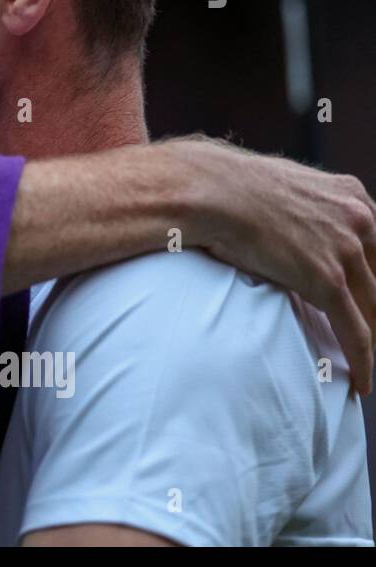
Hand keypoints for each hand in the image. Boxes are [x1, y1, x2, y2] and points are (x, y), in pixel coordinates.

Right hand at [178, 135, 375, 393]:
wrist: (208, 190)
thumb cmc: (225, 185)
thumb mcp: (279, 185)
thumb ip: (299, 206)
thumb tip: (284, 221)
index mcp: (350, 195)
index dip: (373, 278)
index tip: (368, 301)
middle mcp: (359, 219)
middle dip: (375, 310)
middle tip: (368, 334)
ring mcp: (346, 250)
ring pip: (373, 308)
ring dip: (371, 339)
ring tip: (364, 364)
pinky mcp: (328, 279)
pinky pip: (354, 330)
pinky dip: (363, 359)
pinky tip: (361, 381)